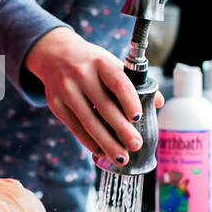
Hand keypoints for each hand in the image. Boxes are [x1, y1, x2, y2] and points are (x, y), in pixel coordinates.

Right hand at [24, 27, 162, 163]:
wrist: (54, 54)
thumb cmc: (90, 62)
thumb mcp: (110, 63)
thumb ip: (132, 81)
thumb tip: (158, 102)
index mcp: (101, 63)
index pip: (119, 83)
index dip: (129, 102)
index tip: (138, 118)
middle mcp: (81, 75)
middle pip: (105, 107)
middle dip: (122, 130)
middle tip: (136, 145)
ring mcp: (66, 90)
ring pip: (89, 122)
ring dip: (107, 143)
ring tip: (121, 157)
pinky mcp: (55, 104)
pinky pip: (74, 127)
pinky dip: (88, 141)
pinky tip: (101, 151)